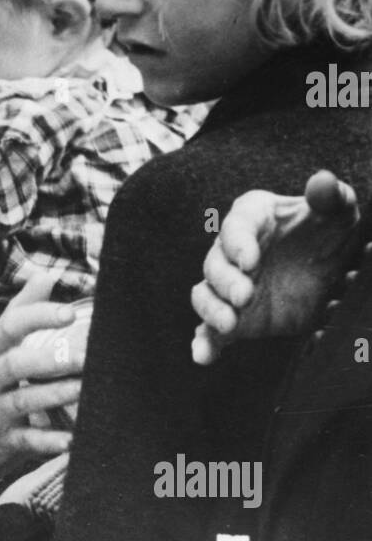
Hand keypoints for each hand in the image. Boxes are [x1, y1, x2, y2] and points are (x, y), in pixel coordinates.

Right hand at [0, 275, 80, 475]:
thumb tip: (47, 275)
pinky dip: (47, 443)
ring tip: (84, 388)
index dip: (39, 317)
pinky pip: (25, 441)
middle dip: (51, 360)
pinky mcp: (3, 441)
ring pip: (23, 402)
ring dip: (55, 395)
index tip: (70, 313)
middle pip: (16, 365)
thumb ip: (21, 310)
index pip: (10, 327)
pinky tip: (71, 441)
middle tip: (86, 356)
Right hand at [190, 171, 359, 365]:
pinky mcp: (236, 317)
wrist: (329, 266)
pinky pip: (211, 330)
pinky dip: (205, 343)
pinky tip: (203, 356)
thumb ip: (331, 197)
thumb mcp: (337, 211)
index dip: (238, 244)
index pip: (235, 228)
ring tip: (229, 325)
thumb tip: (323, 184)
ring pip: (205, 296)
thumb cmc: (327, 229)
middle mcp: (232, 252)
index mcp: (251, 218)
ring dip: (212, 311)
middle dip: (226, 282)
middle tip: (246, 296)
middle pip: (214, 265)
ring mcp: (231, 287)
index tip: (250, 260)